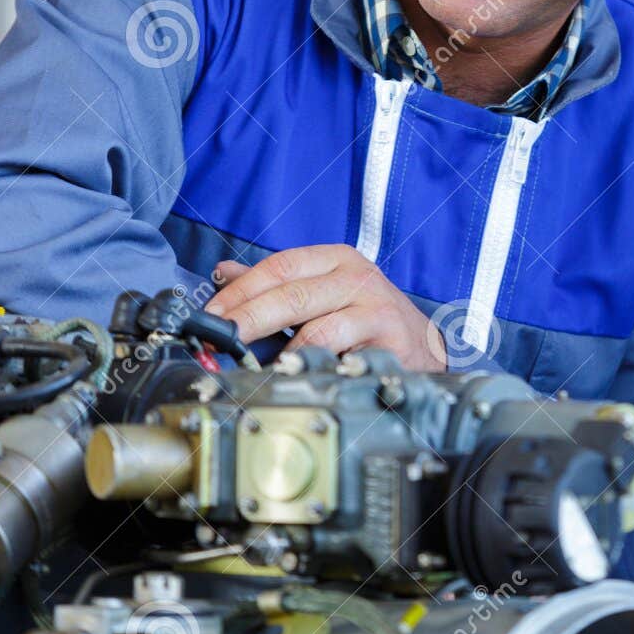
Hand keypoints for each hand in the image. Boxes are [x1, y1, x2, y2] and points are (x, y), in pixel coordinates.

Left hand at [204, 245, 445, 370]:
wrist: (424, 344)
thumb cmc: (367, 317)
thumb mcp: (324, 291)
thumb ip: (276, 284)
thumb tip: (224, 275)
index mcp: (335, 259)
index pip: (279, 266)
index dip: (240, 291)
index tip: (209, 314)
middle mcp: (356, 277)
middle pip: (291, 294)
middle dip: (247, 318)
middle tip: (216, 339)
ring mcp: (374, 308)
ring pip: (316, 328)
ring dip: (278, 350)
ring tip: (248, 364)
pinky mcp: (387, 341)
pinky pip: (341, 357)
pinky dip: (311, 367)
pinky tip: (291, 374)